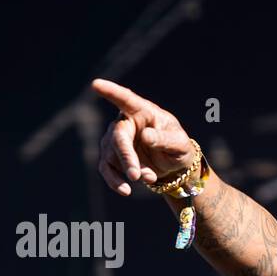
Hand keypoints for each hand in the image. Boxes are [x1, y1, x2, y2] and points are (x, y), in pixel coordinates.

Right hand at [90, 78, 195, 195]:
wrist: (174, 166)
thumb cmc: (178, 147)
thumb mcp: (180, 144)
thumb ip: (164, 139)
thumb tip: (145, 136)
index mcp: (143, 111)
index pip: (126, 99)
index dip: (111, 92)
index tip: (96, 84)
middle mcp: (126, 122)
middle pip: (118, 136)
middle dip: (126, 157)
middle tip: (136, 175)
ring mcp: (116, 139)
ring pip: (111, 155)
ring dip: (128, 170)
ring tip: (150, 178)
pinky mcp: (112, 157)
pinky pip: (106, 168)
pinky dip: (114, 180)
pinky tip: (125, 190)